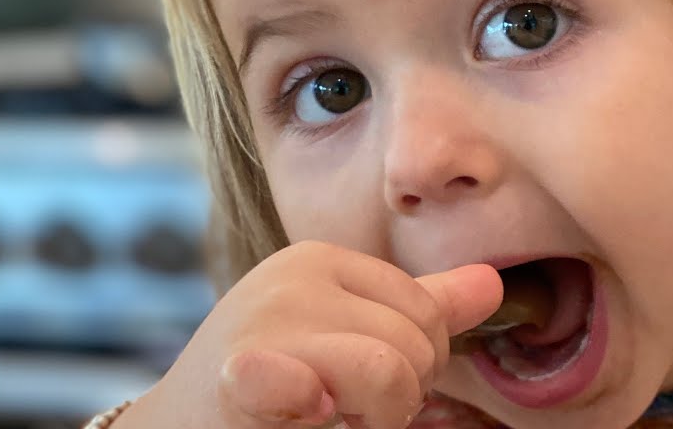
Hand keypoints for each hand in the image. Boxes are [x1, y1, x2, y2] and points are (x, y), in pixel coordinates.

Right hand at [117, 241, 502, 428]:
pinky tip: (305, 411)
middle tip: (343, 410)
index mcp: (324, 259)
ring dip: (372, 417)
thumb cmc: (271, 380)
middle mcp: (297, 277)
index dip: (418, 365)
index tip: (365, 388)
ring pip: (390, 373)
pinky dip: (311, 405)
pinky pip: (300, 382)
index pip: (428, 311)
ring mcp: (267, 320)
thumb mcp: (345, 331)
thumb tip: (494, 284)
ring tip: (327, 418)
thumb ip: (420, 309)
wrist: (178, 426)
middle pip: (417, 344)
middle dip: (399, 396)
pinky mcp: (240, 372)